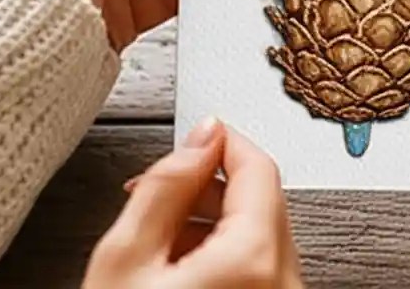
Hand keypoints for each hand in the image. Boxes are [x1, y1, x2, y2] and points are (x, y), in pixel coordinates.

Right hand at [84, 118, 304, 288]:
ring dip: (216, 221)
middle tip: (161, 189)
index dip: (221, 140)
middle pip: (264, 200)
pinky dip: (226, 254)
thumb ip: (167, 184)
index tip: (193, 135)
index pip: (259, 166)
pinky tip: (181, 266)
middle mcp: (284, 282)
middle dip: (212, 185)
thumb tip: (201, 135)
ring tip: (161, 233)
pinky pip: (260, 268)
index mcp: (254, 259)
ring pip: (262, 235)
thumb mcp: (126, 257)